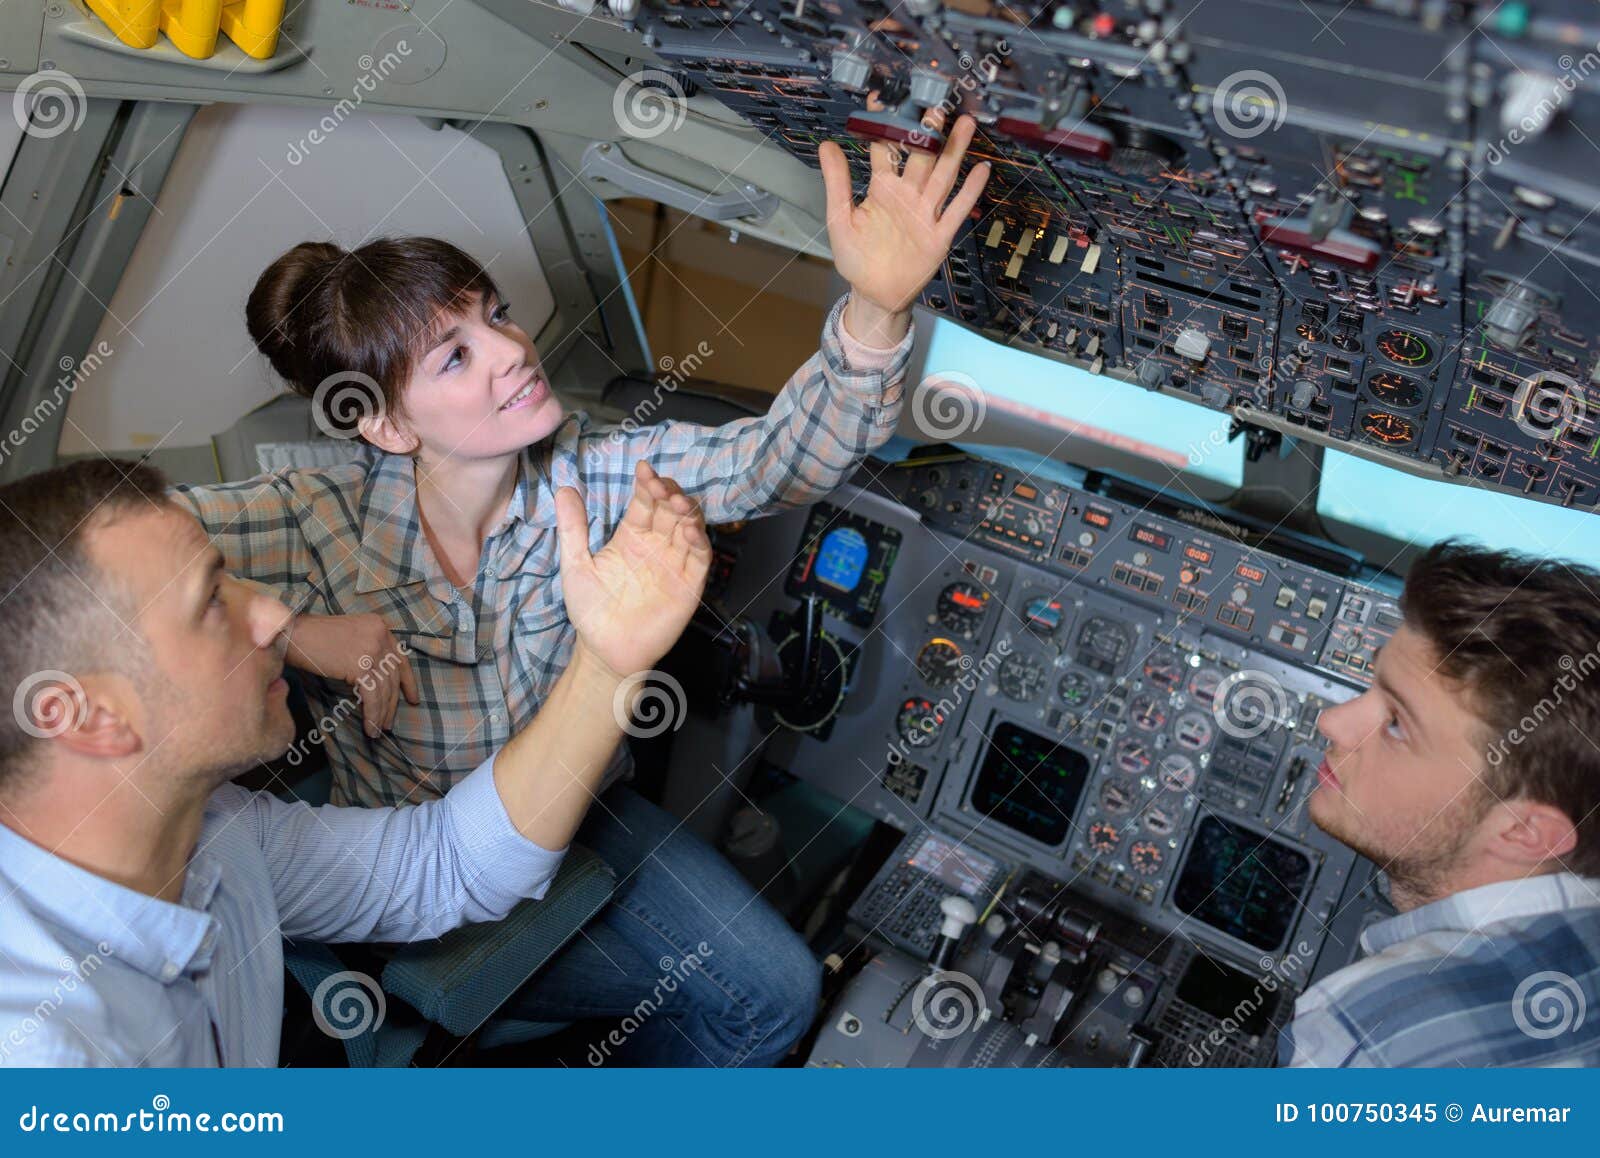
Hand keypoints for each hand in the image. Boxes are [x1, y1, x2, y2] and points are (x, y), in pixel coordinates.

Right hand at [284, 613, 419, 737]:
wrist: (291, 636)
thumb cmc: (313, 640)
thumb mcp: (350, 637)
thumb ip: (368, 651)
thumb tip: (378, 682)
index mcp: (379, 626)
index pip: (400, 658)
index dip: (407, 682)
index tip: (412, 699)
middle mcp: (380, 635)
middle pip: (392, 676)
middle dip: (392, 703)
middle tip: (390, 722)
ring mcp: (372, 649)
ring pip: (383, 689)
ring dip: (381, 714)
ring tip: (378, 730)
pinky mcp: (361, 666)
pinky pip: (372, 697)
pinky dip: (372, 715)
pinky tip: (370, 728)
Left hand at [554, 460, 711, 680]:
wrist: (605, 651)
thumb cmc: (590, 609)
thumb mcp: (574, 563)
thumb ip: (572, 527)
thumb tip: (565, 488)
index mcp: (631, 536)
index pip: (645, 503)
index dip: (647, 485)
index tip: (643, 469)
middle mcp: (656, 545)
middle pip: (670, 510)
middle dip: (669, 493)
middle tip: (661, 485)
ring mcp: (674, 563)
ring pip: (689, 527)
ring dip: (687, 511)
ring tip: (678, 501)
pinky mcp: (689, 584)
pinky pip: (699, 557)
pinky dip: (699, 541)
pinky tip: (690, 530)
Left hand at [818, 106, 990, 318]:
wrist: (875, 293)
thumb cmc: (856, 257)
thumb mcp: (839, 218)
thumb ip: (837, 182)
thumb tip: (826, 145)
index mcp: (882, 189)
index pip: (885, 148)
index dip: (884, 125)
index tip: (883, 97)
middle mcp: (907, 195)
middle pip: (921, 157)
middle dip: (927, 133)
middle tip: (934, 106)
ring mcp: (925, 213)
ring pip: (943, 176)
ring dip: (954, 151)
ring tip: (964, 124)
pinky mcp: (939, 235)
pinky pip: (957, 210)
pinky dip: (970, 191)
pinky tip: (981, 170)